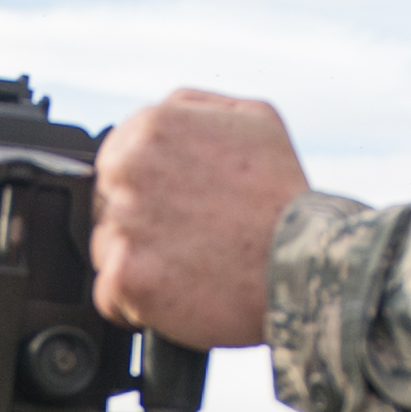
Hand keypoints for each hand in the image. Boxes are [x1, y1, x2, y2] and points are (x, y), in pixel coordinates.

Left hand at [91, 90, 308, 349]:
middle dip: (140, 225)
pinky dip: (138, 305)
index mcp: (151, 128)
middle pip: (106, 205)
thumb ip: (192, 106)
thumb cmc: (283, 195)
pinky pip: (109, 297)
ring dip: (140, 264)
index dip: (147, 190)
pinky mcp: (126, 277)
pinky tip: (176, 294)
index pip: (116, 160)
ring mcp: (124, 224)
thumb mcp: (253, 117)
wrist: (304, 265)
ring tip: (188, 266)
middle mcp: (128, 169)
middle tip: (187, 238)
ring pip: (106, 251)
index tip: (176, 206)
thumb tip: (159, 113)